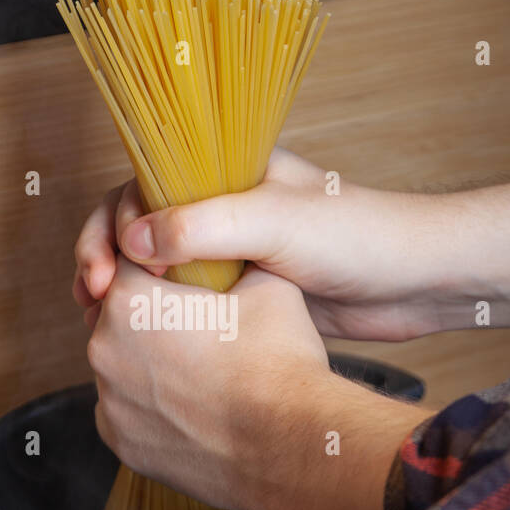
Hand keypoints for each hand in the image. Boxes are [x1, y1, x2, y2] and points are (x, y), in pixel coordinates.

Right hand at [75, 149, 448, 341]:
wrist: (417, 283)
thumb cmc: (359, 235)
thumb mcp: (275, 221)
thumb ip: (203, 227)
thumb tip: (133, 242)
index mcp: (226, 168)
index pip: (143, 183)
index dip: (111, 223)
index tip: (105, 268)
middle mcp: (223, 204)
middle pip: (140, 224)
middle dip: (106, 256)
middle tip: (91, 296)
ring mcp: (233, 249)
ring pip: (159, 267)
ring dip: (128, 292)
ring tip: (101, 321)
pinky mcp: (246, 291)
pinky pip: (188, 301)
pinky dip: (161, 317)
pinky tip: (146, 340)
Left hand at [87, 256, 425, 509]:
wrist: (291, 446)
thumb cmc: (279, 362)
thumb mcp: (269, 283)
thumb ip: (236, 258)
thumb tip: (237, 254)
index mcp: (131, 300)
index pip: (132, 264)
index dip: (163, 270)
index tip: (189, 284)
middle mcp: (104, 349)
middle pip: (120, 320)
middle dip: (154, 321)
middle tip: (202, 333)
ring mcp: (110, 403)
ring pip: (123, 370)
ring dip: (151, 368)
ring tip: (203, 376)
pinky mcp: (122, 445)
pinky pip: (129, 415)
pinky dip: (154, 412)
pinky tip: (194, 411)